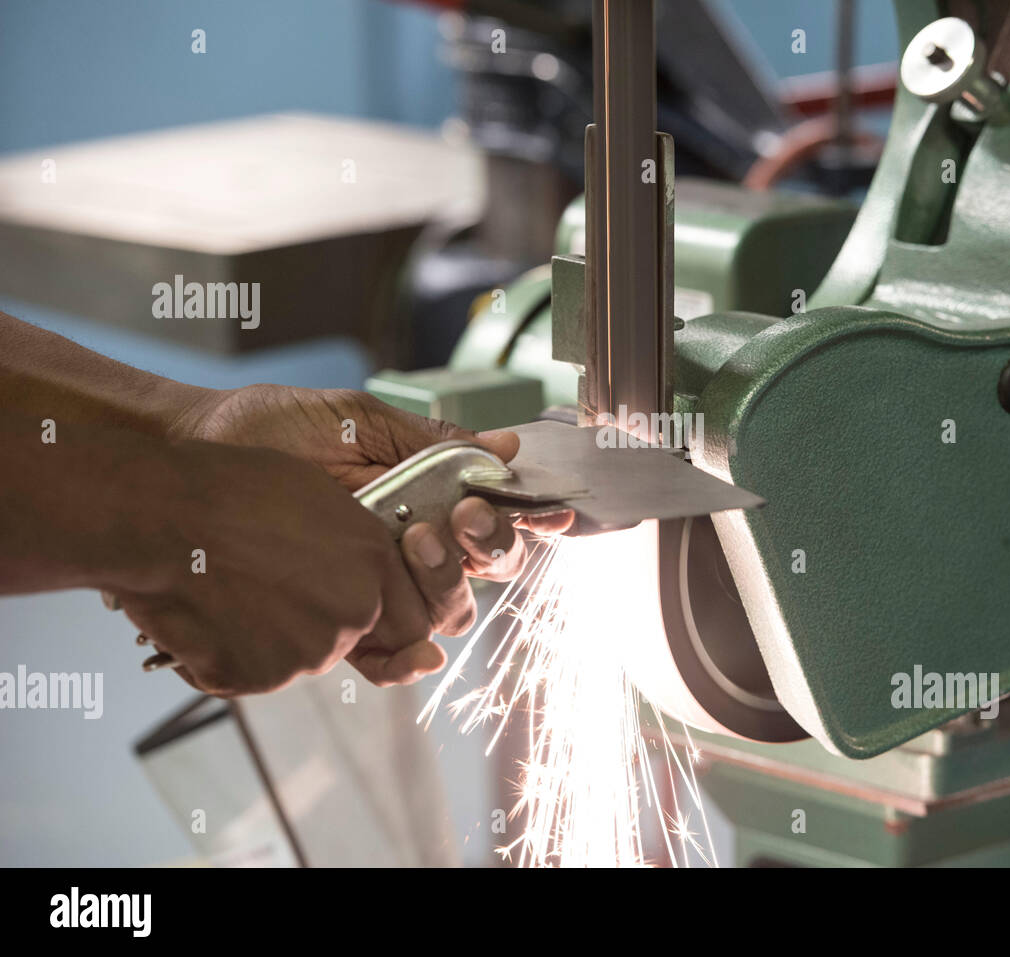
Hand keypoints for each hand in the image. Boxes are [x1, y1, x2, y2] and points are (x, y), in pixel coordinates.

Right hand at [118, 440, 449, 694]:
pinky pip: (256, 673)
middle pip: (361, 643)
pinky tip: (212, 611)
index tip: (372, 615)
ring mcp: (305, 653)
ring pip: (305, 657)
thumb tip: (374, 573)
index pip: (414, 622)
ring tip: (237, 587)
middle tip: (285, 591)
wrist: (158, 515)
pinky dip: (237, 653)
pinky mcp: (256, 679)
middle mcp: (352, 615)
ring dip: (280, 636)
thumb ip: (360, 545)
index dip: (390, 617)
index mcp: (375, 567)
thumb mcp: (320, 497)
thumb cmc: (231, 490)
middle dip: (336, 626)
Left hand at [166, 385, 570, 687]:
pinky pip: (386, 657)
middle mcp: (410, 544)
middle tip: (460, 516)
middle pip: (486, 571)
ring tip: (414, 541)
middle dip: (490, 545)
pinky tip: (408, 646)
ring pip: (447, 614)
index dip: (525, 520)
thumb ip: (434, 441)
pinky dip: (404, 660)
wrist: (190, 457)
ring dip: (448, 586)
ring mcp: (374, 584)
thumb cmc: (270, 429)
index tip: (547, 510)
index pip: (493, 519)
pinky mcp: (336, 620)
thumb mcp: (360, 420)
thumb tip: (508, 448)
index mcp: (425, 495)